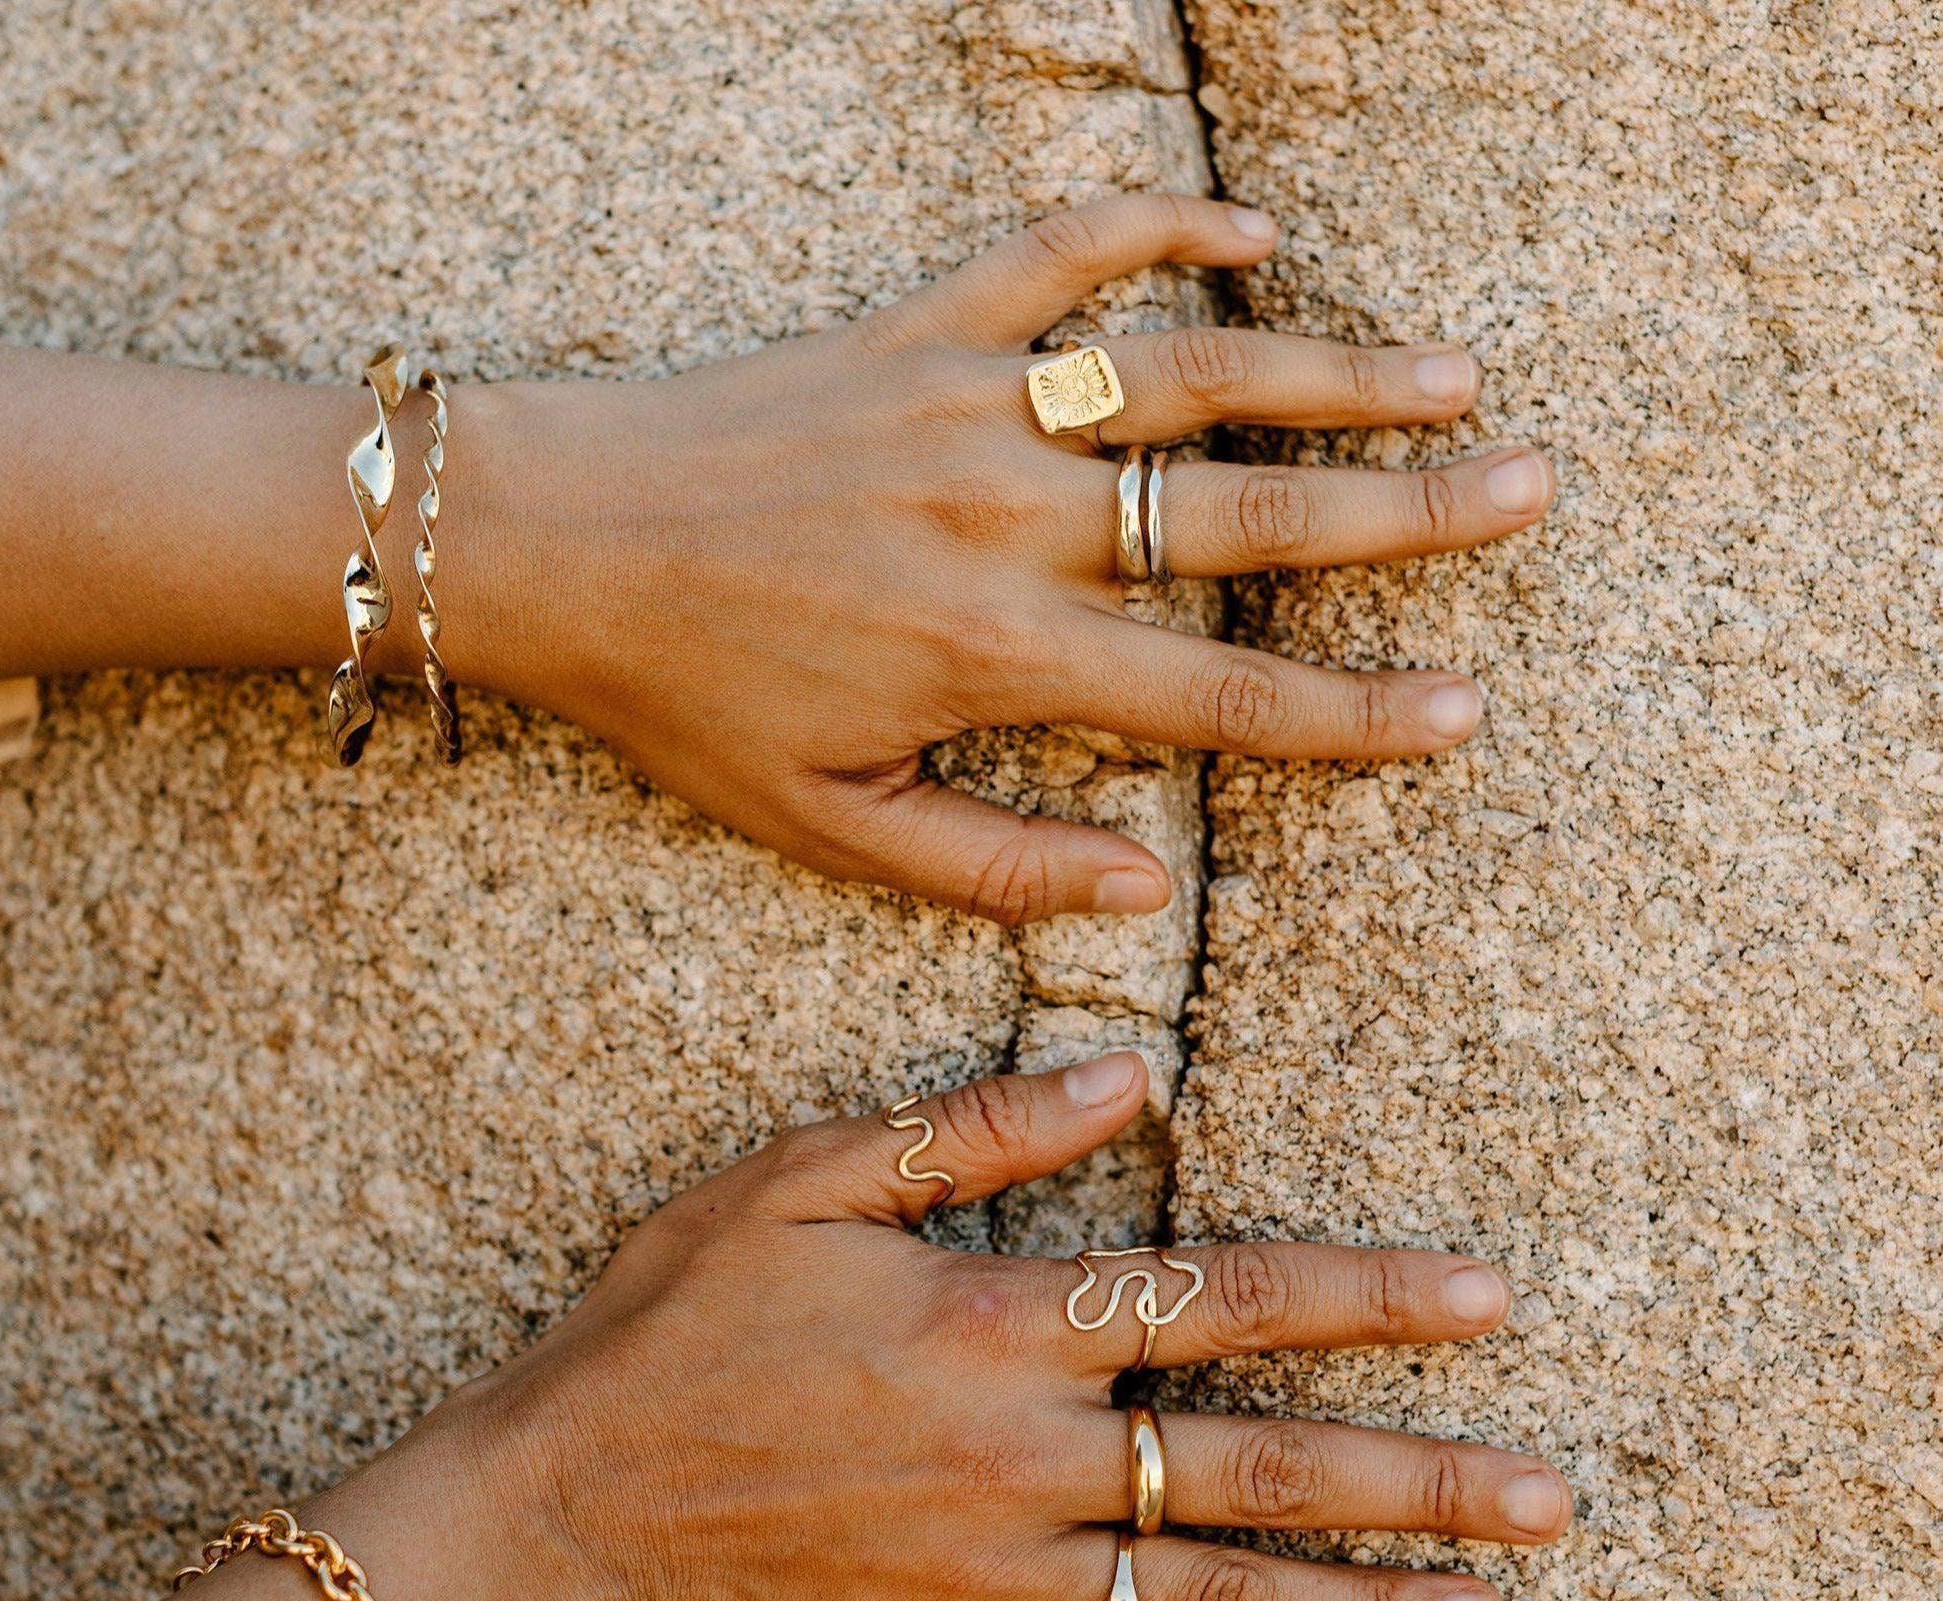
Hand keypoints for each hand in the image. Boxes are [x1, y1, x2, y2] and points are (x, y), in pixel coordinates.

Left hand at [456, 193, 1555, 924]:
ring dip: (1330, 369)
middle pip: (1247, 517)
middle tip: (1527, 490)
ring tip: (1448, 372)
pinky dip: (1156, 228)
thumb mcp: (828, 830)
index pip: (1216, 700)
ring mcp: (966, 406)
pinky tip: (1244, 234)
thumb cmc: (688, 699)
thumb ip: (990, 871)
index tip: (1458, 711)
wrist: (553, 544)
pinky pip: (1057, 251)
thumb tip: (1139, 891)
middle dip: (1406, 513)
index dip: (1350, 716)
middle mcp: (1005, 521)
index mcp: (992, 657)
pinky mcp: (916, 327)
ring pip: (1186, 374)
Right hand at [479, 1054, 1571, 1600]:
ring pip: (1210, 1597)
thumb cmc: (676, 1322)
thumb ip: (975, 1131)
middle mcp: (1022, 1457)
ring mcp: (995, 1578)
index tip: (1486, 1298)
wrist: (566, 1509)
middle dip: (1415, 1477)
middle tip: (1550, 1497)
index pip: (1221, 1298)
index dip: (1363, 1295)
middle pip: (1255, 1464)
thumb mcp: (804, 1181)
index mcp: (996, 1324)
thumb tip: (1126, 1077)